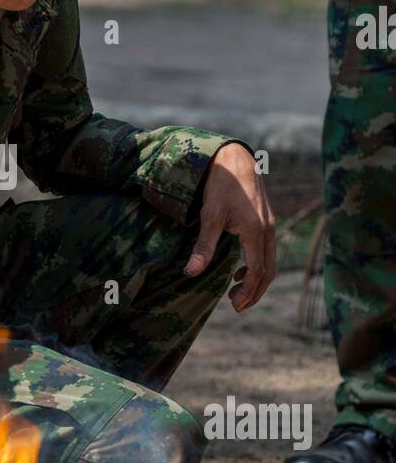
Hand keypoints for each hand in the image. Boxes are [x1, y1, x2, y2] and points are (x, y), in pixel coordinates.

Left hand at [184, 144, 275, 311]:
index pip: (257, 271)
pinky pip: (267, 248)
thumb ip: (203, 246)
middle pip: (269, 270)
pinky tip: (240, 268)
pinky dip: (258, 264)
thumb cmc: (220, 184)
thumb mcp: (209, 216)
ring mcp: (269, 223)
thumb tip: (191, 273)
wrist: (234, 156)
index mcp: (255, 231)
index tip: (234, 305)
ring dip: (257, 279)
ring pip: (270, 260)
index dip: (248, 291)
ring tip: (238, 291)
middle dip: (256, 291)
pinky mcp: (266, 218)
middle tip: (237, 306)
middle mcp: (267, 229)